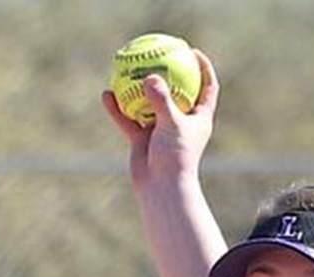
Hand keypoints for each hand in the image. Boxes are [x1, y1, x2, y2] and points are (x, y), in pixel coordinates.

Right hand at [100, 49, 218, 189]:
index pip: (207, 88)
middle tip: (156, 52)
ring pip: (147, 103)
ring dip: (136, 88)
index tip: (192, 51)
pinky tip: (106, 94)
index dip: (203, 68)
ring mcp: (160, 130)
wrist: (161, 189)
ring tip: (125, 69)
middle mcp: (180, 122)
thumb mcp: (171, 126)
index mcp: (198, 118)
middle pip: (176, 91)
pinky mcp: (142, 140)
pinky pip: (128, 119)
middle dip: (167, 71)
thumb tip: (150, 77)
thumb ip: (161, 100)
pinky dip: (118, 108)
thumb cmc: (174, 158)